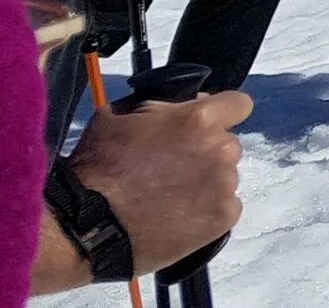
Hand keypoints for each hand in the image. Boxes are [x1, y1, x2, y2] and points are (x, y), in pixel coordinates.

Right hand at [66, 90, 251, 279]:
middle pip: (227, 143)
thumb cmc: (99, 167)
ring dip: (206, 180)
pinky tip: (178, 214)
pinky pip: (225, 205)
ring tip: (170, 195)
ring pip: (225, 176)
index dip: (222, 112)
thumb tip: (184, 103)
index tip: (205, 125)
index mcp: (201, 119)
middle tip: (173, 166)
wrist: (87, 226)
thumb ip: (162, 104)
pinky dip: (207, 209)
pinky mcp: (225, 217)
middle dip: (206, 150)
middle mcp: (222, 149)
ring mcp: (226, 185)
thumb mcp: (120, 115)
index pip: (239, 104)